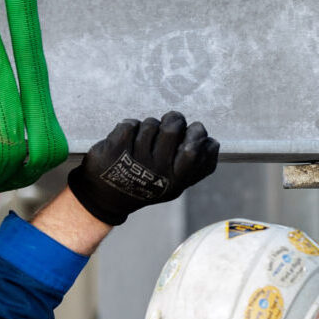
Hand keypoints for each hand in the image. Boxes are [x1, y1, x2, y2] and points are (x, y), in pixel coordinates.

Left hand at [66, 112, 220, 224]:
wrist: (106, 199)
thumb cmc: (145, 186)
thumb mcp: (173, 185)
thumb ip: (194, 167)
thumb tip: (212, 143)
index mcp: (176, 180)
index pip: (196, 149)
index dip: (197, 134)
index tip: (192, 132)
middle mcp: (158, 171)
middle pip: (174, 127)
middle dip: (173, 119)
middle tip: (170, 124)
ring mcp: (136, 160)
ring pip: (151, 123)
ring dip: (149, 126)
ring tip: (144, 139)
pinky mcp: (116, 150)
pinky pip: (130, 124)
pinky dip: (129, 127)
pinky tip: (127, 141)